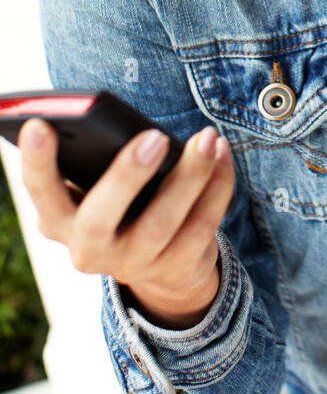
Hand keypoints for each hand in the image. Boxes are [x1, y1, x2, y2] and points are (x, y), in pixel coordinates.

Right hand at [18, 117, 233, 323]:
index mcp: (59, 219)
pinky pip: (202, 224)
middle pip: (99, 218)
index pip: (41, 191)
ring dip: (190, 175)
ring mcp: (133, 264)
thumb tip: (130, 130)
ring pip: (162, 222)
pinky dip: (217, 185)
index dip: (37, 162)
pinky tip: (222, 154)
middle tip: (155, 136)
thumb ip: (100, 164)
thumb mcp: (99, 188)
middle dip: (126, 176)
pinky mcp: (176, 268)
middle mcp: (88, 249)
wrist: (161, 265)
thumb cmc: (123, 204)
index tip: (41, 125)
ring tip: (207, 138)